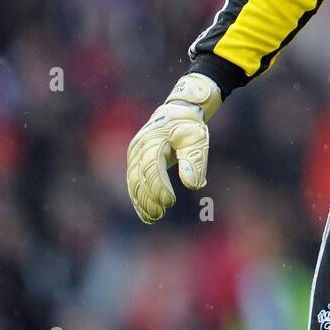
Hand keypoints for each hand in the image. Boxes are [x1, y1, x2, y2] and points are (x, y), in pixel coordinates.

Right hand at [126, 72, 221, 223]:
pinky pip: (133, 181)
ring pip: (133, 182)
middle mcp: (138, 148)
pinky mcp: (134, 160)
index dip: (159, 187)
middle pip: (139, 177)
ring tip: (153, 217)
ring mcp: (134, 154)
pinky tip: (145, 212)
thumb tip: (193, 186)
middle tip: (160, 214)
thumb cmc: (189, 126)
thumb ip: (194, 161)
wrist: (177, 111)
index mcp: (153, 140)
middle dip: (148, 198)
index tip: (170, 202)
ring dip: (141, 201)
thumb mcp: (196, 139)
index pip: (152, 168)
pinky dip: (138, 197)